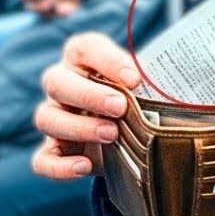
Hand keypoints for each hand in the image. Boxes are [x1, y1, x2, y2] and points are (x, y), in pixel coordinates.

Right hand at [32, 32, 141, 179]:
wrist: (134, 133)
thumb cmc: (138, 98)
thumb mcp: (147, 87)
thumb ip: (154, 84)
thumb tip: (172, 91)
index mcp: (84, 58)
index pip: (86, 48)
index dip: (108, 61)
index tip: (135, 79)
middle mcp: (63, 83)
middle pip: (56, 81)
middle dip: (89, 95)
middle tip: (120, 108)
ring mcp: (54, 117)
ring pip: (46, 118)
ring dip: (78, 128)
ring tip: (112, 136)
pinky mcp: (54, 151)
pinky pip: (42, 159)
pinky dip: (59, 166)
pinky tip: (84, 166)